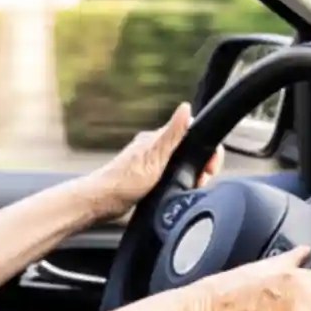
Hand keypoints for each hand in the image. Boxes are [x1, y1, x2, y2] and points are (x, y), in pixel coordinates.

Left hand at [80, 102, 223, 221]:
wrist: (101, 202)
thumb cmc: (124, 181)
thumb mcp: (154, 157)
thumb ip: (172, 134)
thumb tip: (186, 107)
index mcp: (157, 139)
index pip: (191, 133)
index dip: (206, 148)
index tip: (210, 167)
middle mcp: (154, 147)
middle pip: (188, 149)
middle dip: (200, 164)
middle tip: (200, 181)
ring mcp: (150, 162)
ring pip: (180, 163)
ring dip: (190, 175)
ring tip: (190, 188)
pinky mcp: (146, 177)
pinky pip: (171, 176)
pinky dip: (179, 183)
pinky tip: (176, 192)